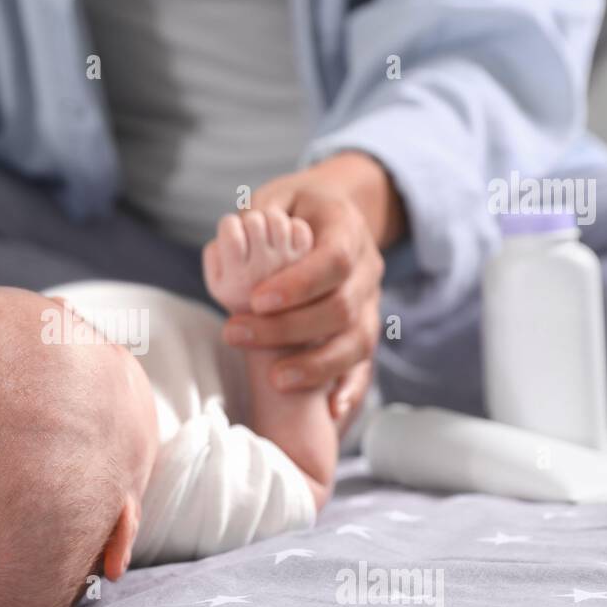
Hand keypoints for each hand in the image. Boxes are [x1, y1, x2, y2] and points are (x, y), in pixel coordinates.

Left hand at [221, 153, 401, 409]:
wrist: (338, 214)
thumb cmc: (297, 208)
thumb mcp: (280, 195)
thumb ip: (260, 213)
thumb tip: (234, 233)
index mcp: (347, 230)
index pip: (333, 260)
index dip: (299, 284)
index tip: (256, 300)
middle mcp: (368, 270)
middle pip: (341, 308)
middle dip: (289, 329)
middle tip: (236, 335)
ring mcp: (372, 304)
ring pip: (358, 343)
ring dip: (317, 365)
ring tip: (275, 380)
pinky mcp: (366, 331)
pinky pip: (366, 365)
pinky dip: (350, 389)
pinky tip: (330, 411)